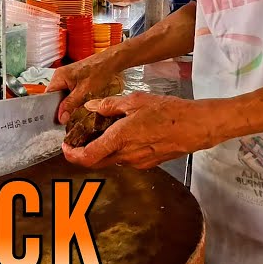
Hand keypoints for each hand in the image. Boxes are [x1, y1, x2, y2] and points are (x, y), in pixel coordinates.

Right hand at [46, 53, 121, 124]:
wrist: (111, 62)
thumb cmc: (100, 71)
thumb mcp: (84, 92)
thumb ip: (70, 105)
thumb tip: (61, 118)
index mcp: (59, 77)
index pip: (48, 97)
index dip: (53, 110)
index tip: (60, 119)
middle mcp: (61, 76)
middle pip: (55, 98)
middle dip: (63, 108)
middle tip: (71, 115)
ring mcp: (68, 77)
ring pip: (64, 96)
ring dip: (70, 104)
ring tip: (78, 109)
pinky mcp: (75, 80)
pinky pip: (70, 93)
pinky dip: (75, 99)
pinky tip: (82, 103)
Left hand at [62, 93, 218, 169]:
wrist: (196, 127)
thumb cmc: (169, 112)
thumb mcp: (136, 100)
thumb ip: (110, 105)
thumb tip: (91, 107)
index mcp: (120, 139)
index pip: (87, 157)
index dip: (71, 155)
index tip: (66, 147)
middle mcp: (126, 155)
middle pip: (96, 162)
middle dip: (83, 152)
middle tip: (79, 138)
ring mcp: (137, 162)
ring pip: (111, 159)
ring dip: (102, 149)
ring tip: (103, 131)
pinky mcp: (147, 163)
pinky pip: (125, 158)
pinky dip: (117, 149)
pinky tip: (123, 134)